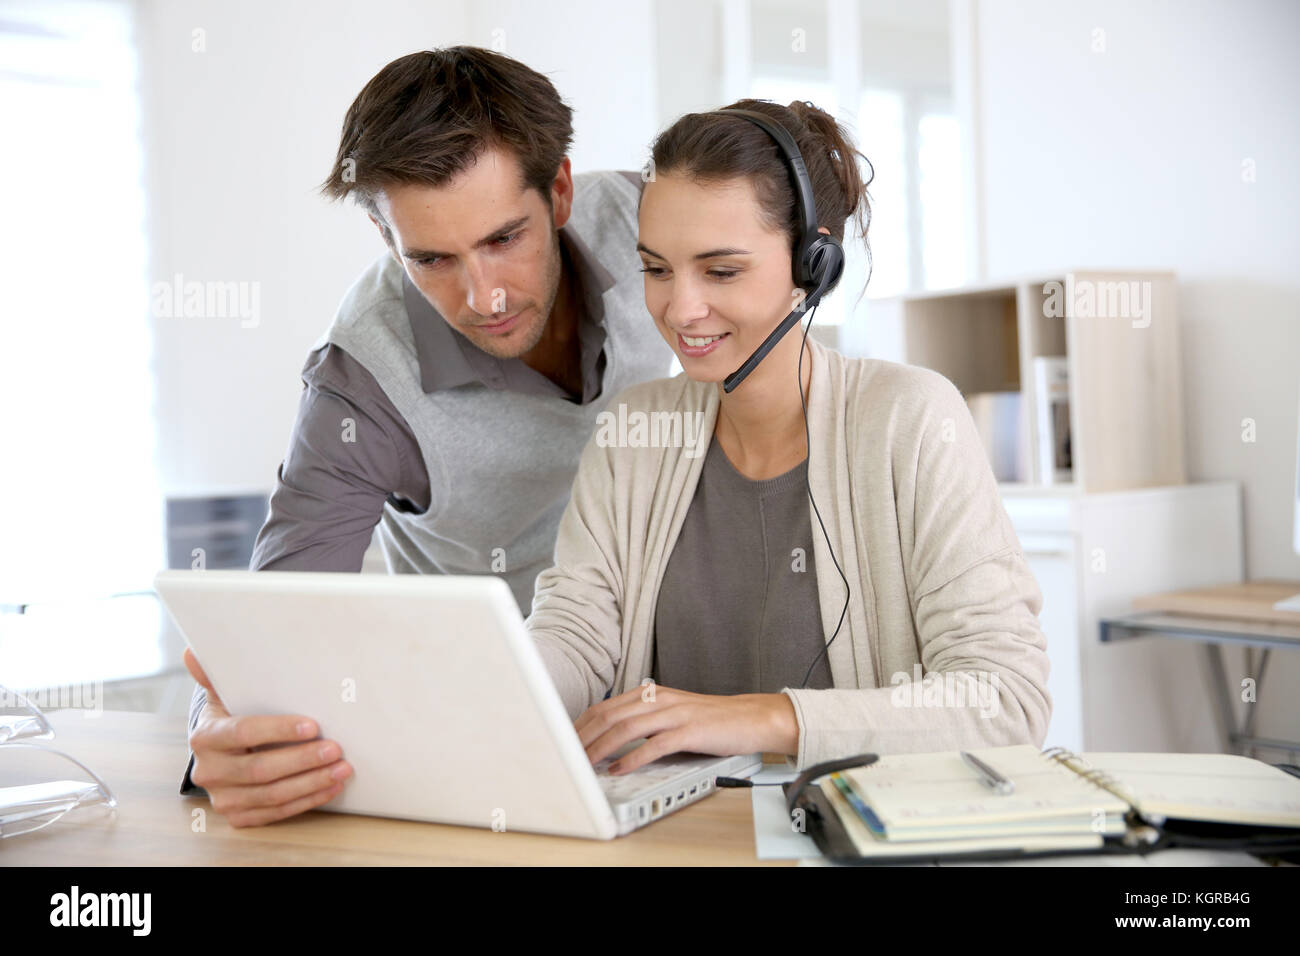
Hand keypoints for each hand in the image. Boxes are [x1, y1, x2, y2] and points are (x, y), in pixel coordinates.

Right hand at [184, 648, 353, 826]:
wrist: (218, 752)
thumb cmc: (231, 716)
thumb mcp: (223, 693)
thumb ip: (214, 673)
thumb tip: (193, 651)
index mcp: (206, 737)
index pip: (244, 733)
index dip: (279, 731)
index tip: (312, 726)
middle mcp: (209, 771)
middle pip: (260, 769)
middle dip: (303, 760)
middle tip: (336, 749)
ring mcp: (222, 798)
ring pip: (272, 795)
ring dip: (311, 783)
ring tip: (342, 768)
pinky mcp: (238, 816)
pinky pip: (276, 813)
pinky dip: (307, 801)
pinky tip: (330, 787)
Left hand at [574, 683, 798, 773]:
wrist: (751, 717)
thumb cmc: (711, 720)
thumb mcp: (671, 712)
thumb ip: (644, 720)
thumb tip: (610, 738)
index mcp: (652, 693)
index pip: (606, 706)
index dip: (581, 724)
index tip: (564, 740)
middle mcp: (659, 698)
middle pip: (609, 715)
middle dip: (583, 736)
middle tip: (565, 754)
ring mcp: (674, 713)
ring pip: (626, 727)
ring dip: (600, 747)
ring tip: (584, 764)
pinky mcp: (690, 730)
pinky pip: (654, 745)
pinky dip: (632, 758)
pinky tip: (619, 769)